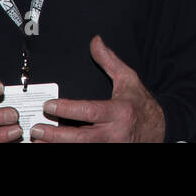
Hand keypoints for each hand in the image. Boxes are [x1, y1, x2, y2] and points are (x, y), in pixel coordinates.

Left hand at [31, 36, 164, 142]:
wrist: (158, 129)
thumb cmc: (140, 104)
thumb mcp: (128, 79)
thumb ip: (109, 61)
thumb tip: (96, 42)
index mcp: (119, 111)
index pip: (90, 111)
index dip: (69, 109)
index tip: (50, 105)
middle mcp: (114, 133)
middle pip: (80, 138)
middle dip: (56, 135)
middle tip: (37, 128)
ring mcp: (110, 147)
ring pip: (80, 149)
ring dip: (56, 147)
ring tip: (38, 141)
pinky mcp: (107, 153)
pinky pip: (84, 153)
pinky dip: (67, 151)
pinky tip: (52, 147)